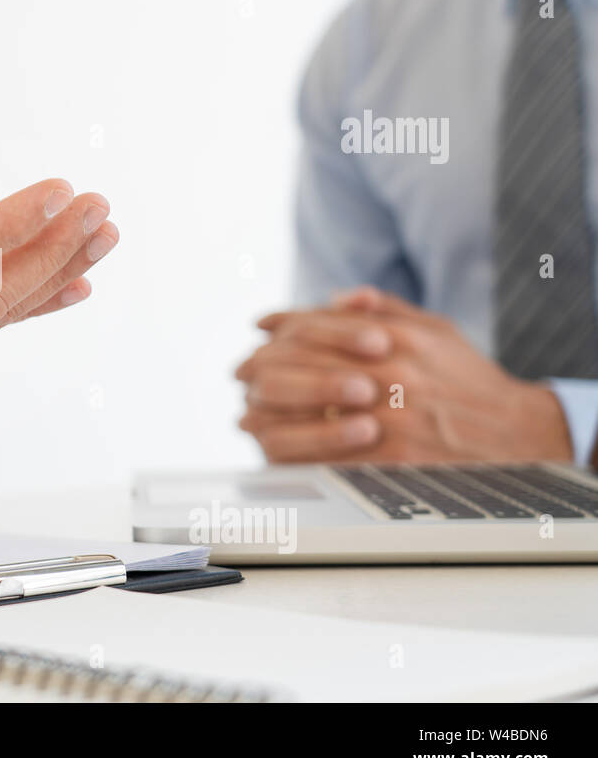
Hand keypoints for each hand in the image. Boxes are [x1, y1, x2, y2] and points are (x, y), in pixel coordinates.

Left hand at [235, 286, 571, 463]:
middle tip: (241, 374)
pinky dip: (288, 452)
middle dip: (259, 370)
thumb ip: (383, 308)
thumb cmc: (468, 380)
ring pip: (296, 414)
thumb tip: (337, 297)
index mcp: (392, 339)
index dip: (278, 330)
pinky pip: (317, 457)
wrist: (517, 434)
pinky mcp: (383, 461)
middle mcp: (384, 376)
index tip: (259, 334)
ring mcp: (383, 420)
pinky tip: (273, 448)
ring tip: (248, 414)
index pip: (313, 327)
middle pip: (295, 368)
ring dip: (263, 413)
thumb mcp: (434, 329)